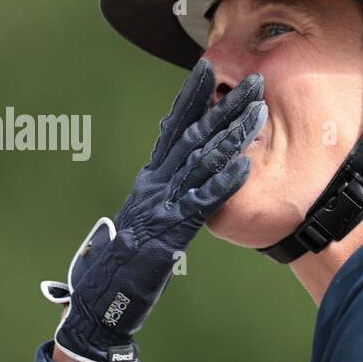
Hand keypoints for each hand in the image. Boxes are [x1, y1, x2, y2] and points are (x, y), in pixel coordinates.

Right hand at [52, 59, 266, 361]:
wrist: (103, 293)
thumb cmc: (126, 258)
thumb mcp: (148, 215)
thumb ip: (166, 191)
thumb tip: (184, 172)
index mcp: (150, 177)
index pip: (171, 127)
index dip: (190, 97)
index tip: (209, 68)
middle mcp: (155, 183)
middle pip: (193, 135)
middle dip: (225, 106)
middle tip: (254, 81)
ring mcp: (163, 204)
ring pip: (200, 161)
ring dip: (232, 135)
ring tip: (259, 113)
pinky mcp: (172, 230)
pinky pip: (202, 203)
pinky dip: (223, 183)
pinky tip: (245, 167)